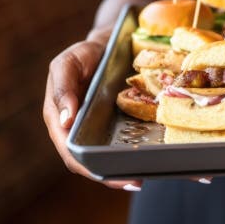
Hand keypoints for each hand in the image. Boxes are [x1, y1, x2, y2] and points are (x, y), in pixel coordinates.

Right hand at [43, 30, 141, 190]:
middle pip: (96, 160)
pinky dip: (144, 148)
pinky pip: (132, 138)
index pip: (73, 153)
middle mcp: (84, 130)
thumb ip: (62, 88)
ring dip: (132, 167)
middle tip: (137, 181)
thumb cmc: (84, 54)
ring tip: (153, 175)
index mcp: (63, 122)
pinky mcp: (124, 122)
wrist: (108, 42)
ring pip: (115, 153)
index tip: (110, 176)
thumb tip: (65, 120)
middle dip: (115, 175)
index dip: (90, 168)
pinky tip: (162, 155)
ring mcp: (104, 128)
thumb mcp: (67, 64)